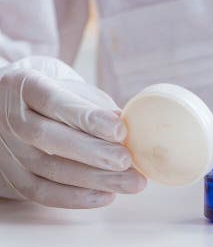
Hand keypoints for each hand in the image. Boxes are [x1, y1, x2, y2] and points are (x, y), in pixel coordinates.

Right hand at [0, 57, 145, 207]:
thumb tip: (128, 128)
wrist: (11, 111)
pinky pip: (41, 192)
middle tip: (127, 161)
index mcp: (25, 86)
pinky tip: (106, 196)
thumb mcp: (72, 90)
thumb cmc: (55, 98)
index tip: (120, 131)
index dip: (88, 118)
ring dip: (93, 179)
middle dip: (92, 152)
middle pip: (48, 138)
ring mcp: (6, 149)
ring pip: (47, 169)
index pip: (55, 102)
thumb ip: (96, 106)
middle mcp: (9, 117)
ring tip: (130, 182)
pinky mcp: (9, 178)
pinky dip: (76, 197)